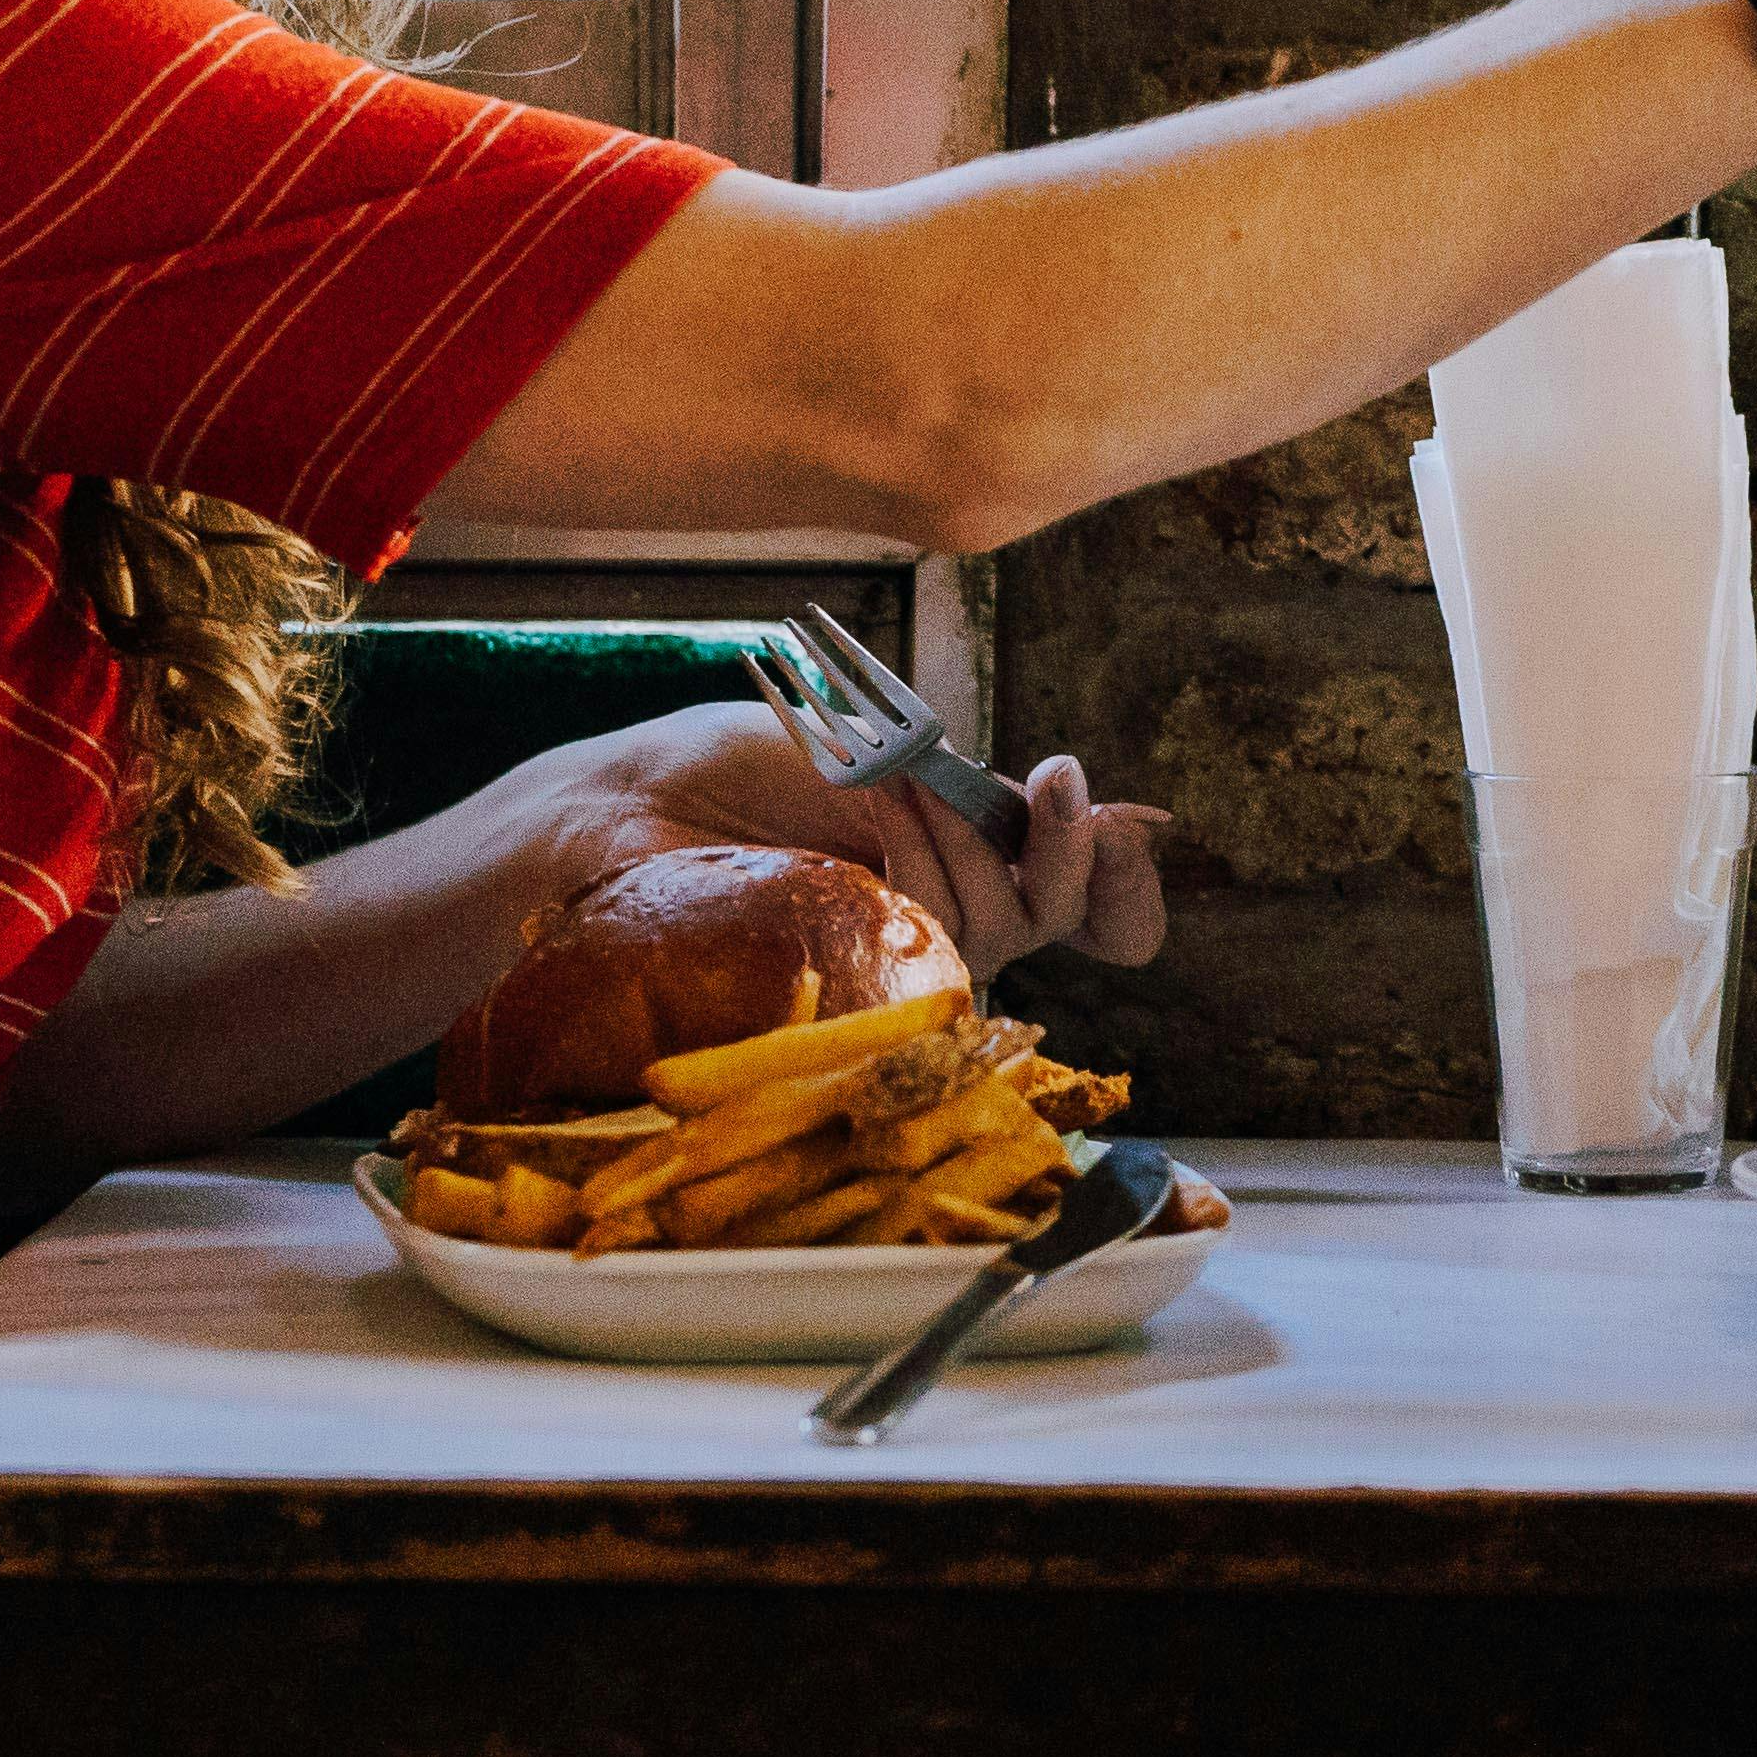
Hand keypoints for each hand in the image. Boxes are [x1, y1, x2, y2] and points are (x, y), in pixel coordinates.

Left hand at [538, 701, 1169, 971]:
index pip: (1077, 894)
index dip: (1123, 882)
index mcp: (951, 852)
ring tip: (896, 798)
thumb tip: (1131, 812)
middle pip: (1059, 911)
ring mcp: (892, 968)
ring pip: (1004, 932)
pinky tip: (886, 839)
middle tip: (1054, 783)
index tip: (1139, 833)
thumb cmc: (722, 774)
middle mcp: (934, 919)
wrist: (618, 811)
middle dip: (1071, 845)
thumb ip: (992, 793)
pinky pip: (936, 958)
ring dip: (968, 845)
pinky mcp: (850, 1004)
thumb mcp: (879, 752)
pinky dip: (927, 878)